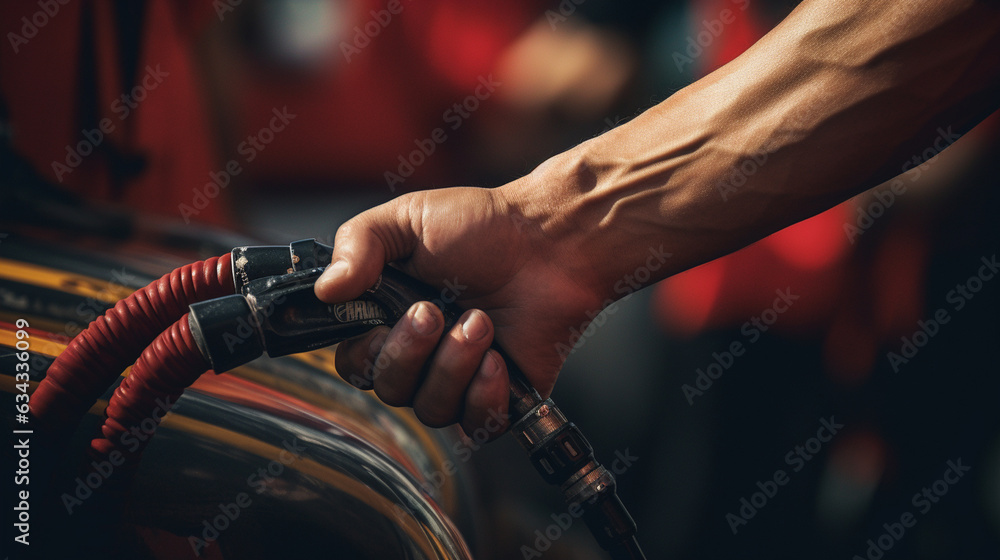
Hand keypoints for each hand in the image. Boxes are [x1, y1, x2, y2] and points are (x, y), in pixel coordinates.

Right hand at [315, 178, 608, 437]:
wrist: (553, 242)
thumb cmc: (484, 227)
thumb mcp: (408, 219)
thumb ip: (358, 244)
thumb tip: (325, 288)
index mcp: (389, 316)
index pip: (353, 361)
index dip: (364, 351)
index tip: (385, 321)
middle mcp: (420, 353)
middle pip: (388, 389)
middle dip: (412, 352)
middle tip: (439, 312)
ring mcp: (458, 377)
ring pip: (430, 409)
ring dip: (454, 366)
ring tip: (482, 323)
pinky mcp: (499, 398)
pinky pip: (475, 426)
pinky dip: (484, 396)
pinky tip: (499, 360)